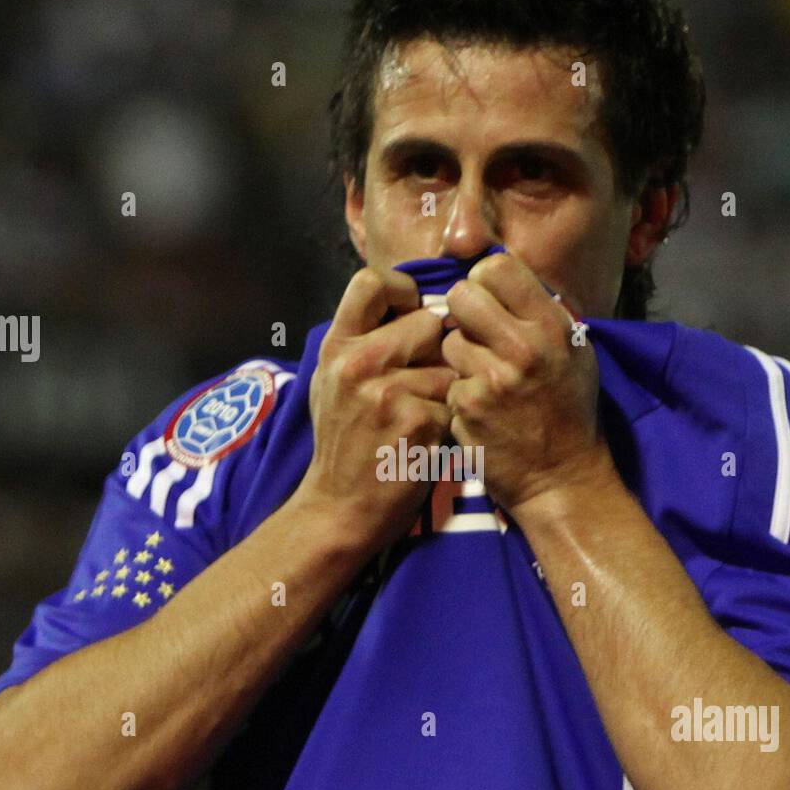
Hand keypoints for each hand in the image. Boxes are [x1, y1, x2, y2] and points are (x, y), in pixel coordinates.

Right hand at [300, 267, 455, 553]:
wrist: (340, 507)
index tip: (411, 313)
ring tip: (423, 412)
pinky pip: (456, 399)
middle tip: (424, 379)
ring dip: (446, 387)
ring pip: (449, 363)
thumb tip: (411, 305)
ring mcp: (386, 393)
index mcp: (336, 348)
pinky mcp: (417, 421)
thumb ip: (363, 342)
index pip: (372, 282)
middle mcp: (356, 364)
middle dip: (436, 348)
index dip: (402, 290)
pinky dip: (450, 418)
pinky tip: (428, 436)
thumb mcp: (333, 383)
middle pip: (428, 321)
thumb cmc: (344, 443)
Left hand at [442, 251, 612, 515]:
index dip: (484, 281)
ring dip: (459, 358)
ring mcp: (492, 379)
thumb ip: (538, 313)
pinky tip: (481, 411)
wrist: (563, 478)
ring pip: (448, 341)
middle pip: (462, 296)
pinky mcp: (468, 409)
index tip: (487, 301)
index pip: (497, 267)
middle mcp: (523, 347)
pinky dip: (459, 396)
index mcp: (552, 326)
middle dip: (462, 313)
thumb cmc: (568, 411)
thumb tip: (494, 276)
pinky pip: (448, 383)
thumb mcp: (574, 352)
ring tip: (484, 380)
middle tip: (475, 334)